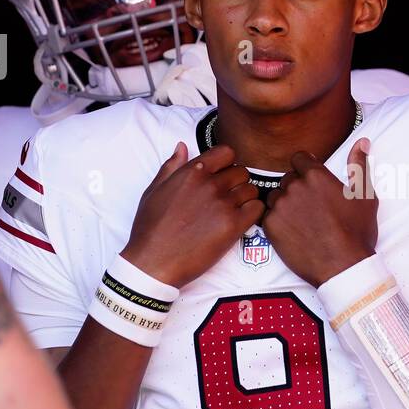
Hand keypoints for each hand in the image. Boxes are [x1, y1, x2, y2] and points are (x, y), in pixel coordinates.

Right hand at [121, 143, 263, 287]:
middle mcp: (210, 184)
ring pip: (251, 189)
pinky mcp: (234, 226)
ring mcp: (223, 204)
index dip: (227, 163)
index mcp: (192, 173)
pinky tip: (240, 221)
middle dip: (236, 183)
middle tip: (227, 198)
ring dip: (245, 198)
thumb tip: (182, 146)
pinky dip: (253, 213)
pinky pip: (258, 208)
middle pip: (241, 172)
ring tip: (233, 211)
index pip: (226, 152)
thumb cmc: (150, 228)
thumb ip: (172, 167)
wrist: (153, 262)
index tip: (222, 175)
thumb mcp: (154, 191)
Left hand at [263, 139, 376, 287]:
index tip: (312, 180)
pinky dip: (278, 222)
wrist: (343, 266)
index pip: (299, 158)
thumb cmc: (356, 232)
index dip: (306, 168)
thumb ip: (359, 165)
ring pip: (276, 197)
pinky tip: (294, 232)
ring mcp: (280, 207)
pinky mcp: (270, 226)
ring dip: (285, 204)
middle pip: (288, 178)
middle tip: (311, 207)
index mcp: (316, 176)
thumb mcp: (365, 195)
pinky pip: (268, 216)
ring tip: (302, 220)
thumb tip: (361, 142)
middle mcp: (295, 187)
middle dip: (297, 188)